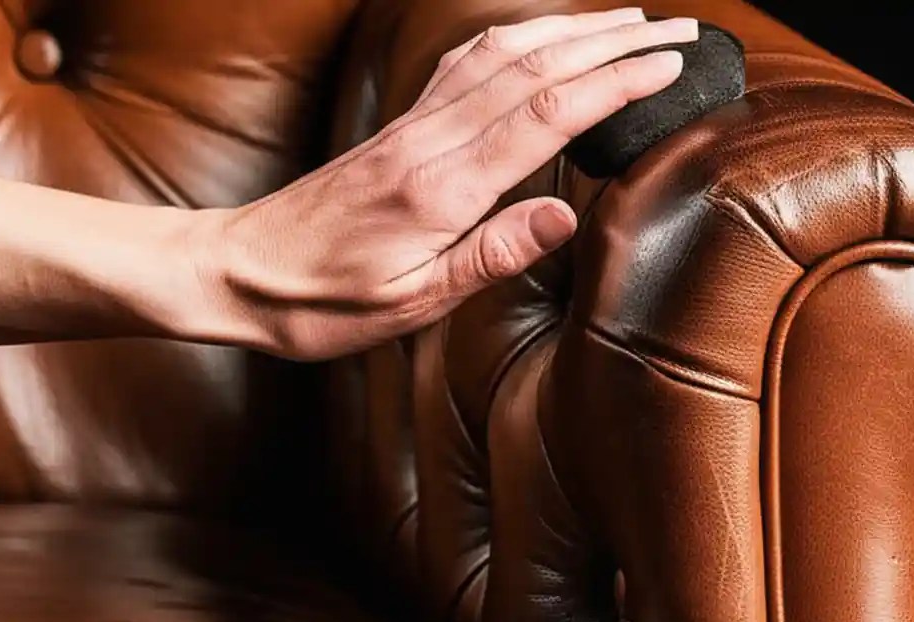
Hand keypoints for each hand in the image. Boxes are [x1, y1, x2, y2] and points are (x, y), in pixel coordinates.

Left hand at [182, 8, 696, 360]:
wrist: (235, 273)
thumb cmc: (321, 302)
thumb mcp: (410, 302)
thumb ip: (491, 256)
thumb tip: (565, 217)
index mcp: (442, 187)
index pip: (546, 114)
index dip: (615, 83)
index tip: (669, 65)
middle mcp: (430, 140)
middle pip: (535, 67)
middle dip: (614, 41)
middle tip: (679, 28)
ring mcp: (412, 124)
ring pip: (501, 52)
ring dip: (570, 29)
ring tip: (627, 21)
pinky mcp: (399, 126)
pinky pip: (464, 62)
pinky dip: (515, 38)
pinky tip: (538, 37)